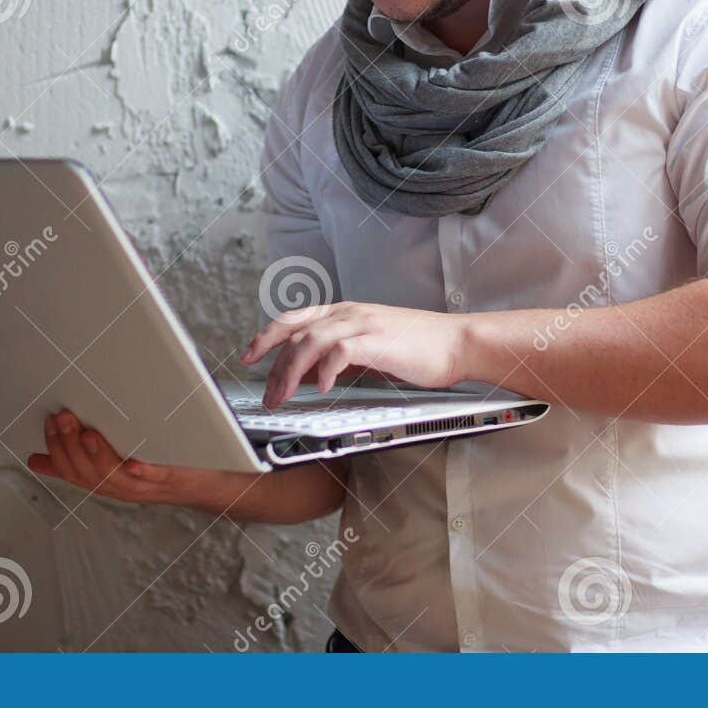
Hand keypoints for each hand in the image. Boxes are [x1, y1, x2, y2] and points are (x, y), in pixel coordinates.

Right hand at [27, 407, 214, 504]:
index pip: (70, 470)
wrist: (204, 483)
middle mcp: (120, 487)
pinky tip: (131, 464)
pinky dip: (139, 473)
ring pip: (111, 477)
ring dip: (97, 455)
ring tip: (87, 432)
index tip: (49, 423)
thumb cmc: (161, 467)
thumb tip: (39, 459)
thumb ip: (81, 458)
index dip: (55, 449)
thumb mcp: (115, 461)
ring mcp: (143, 486)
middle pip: (85, 473)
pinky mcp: (168, 480)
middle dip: (69, 446)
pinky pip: (152, 479)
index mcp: (104, 481)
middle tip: (63, 418)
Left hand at [241, 301, 469, 407]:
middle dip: (272, 363)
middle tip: (265, 392)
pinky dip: (324, 369)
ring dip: (290, 371)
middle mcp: (350, 312)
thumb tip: (313, 375)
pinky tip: (321, 388)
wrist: (458, 343)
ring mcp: (363, 324)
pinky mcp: (378, 340)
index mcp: (347, 312)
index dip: (266, 336)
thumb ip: (343, 356)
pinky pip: (340, 350)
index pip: (295, 318)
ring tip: (282, 396)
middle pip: (296, 332)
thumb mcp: (372, 349)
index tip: (248, 356)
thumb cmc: (421, 348)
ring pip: (310, 340)